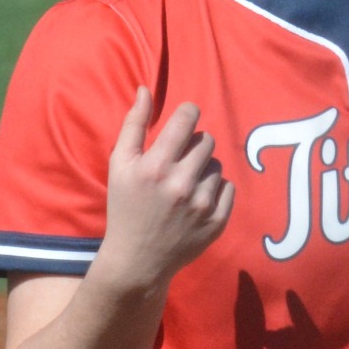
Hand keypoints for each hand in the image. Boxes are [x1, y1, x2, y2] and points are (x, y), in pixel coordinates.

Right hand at [93, 88, 235, 290]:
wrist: (137, 260)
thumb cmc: (125, 207)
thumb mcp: (119, 164)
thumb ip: (133, 124)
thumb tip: (145, 89)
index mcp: (156, 166)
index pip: (188, 118)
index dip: (188, 115)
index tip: (184, 121)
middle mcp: (181, 184)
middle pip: (207, 141)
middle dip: (194, 146)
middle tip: (179, 162)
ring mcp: (202, 205)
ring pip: (217, 166)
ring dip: (203, 170)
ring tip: (184, 186)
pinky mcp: (217, 222)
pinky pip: (229, 188)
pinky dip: (215, 190)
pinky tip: (195, 201)